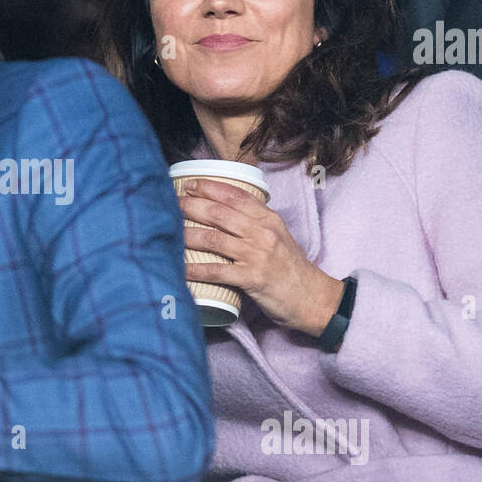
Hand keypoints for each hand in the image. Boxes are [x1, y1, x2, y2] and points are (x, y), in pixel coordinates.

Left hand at [179, 178, 343, 336]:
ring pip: (214, 238)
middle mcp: (262, 232)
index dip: (210, 187)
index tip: (190, 184)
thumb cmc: (290, 268)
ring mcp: (257, 254)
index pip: (236, 195)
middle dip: (192, 206)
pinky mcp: (252, 278)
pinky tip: (181, 270)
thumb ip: (255, 223)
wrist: (312, 297)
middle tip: (172, 203)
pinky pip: (218, 271)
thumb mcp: (277, 236)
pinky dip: (197, 270)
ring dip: (188, 235)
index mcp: (268, 219)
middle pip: (219, 213)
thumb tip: (224, 212)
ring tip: (169, 232)